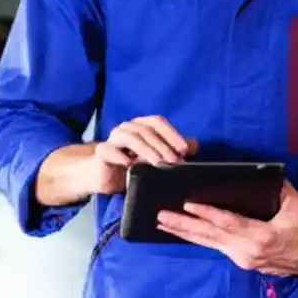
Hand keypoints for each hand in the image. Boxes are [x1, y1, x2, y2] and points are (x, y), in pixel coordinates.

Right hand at [83, 116, 198, 195]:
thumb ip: (173, 150)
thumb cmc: (131, 164)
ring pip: (131, 137)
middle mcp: (128, 128)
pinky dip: (120, 156)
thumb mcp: (155, 158)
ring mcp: (113, 138)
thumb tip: (195, 145)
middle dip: (162, 145)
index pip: (158, 123)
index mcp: (141, 126)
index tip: (184, 150)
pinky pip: (109, 150)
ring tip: (158, 163)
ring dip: (147, 150)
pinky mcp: (102, 152)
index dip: (172, 134)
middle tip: (174, 161)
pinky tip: (130, 164)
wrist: (104, 175)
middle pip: (146, 130)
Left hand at [156, 180, 297, 275]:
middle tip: (161, 216)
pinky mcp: (242, 261)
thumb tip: (263, 173)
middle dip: (184, 225)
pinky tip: (184, 232)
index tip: (187, 205)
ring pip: (209, 244)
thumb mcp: (297, 204)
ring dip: (185, 233)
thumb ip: (279, 188)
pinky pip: (216, 247)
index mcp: (262, 237)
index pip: (228, 223)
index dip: (206, 214)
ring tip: (163, 224)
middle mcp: (248, 251)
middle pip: (211, 236)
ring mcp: (243, 259)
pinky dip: (199, 238)